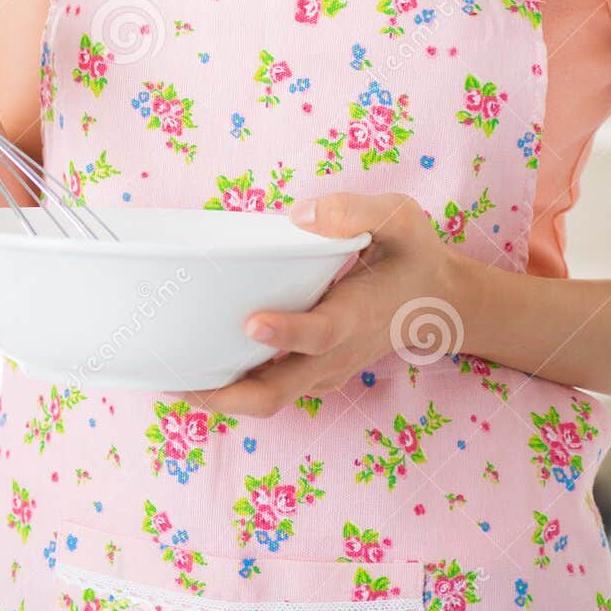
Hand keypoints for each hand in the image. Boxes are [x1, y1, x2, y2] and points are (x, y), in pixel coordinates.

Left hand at [184, 191, 459, 418]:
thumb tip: (301, 215)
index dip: (287, 332)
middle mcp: (336, 354)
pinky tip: (198, 368)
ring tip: (169, 378)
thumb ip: (355, 212)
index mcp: (357, 315)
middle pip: (278, 391)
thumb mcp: (402, 218)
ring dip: (221, 395)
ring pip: (269, 398)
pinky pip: (271, 390)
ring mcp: (324, 371)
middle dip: (226, 393)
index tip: (251, 321)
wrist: (440, 304)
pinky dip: (234, 387)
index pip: (320, 332)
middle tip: (175, 379)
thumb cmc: (414, 255)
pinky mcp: (314, 374)